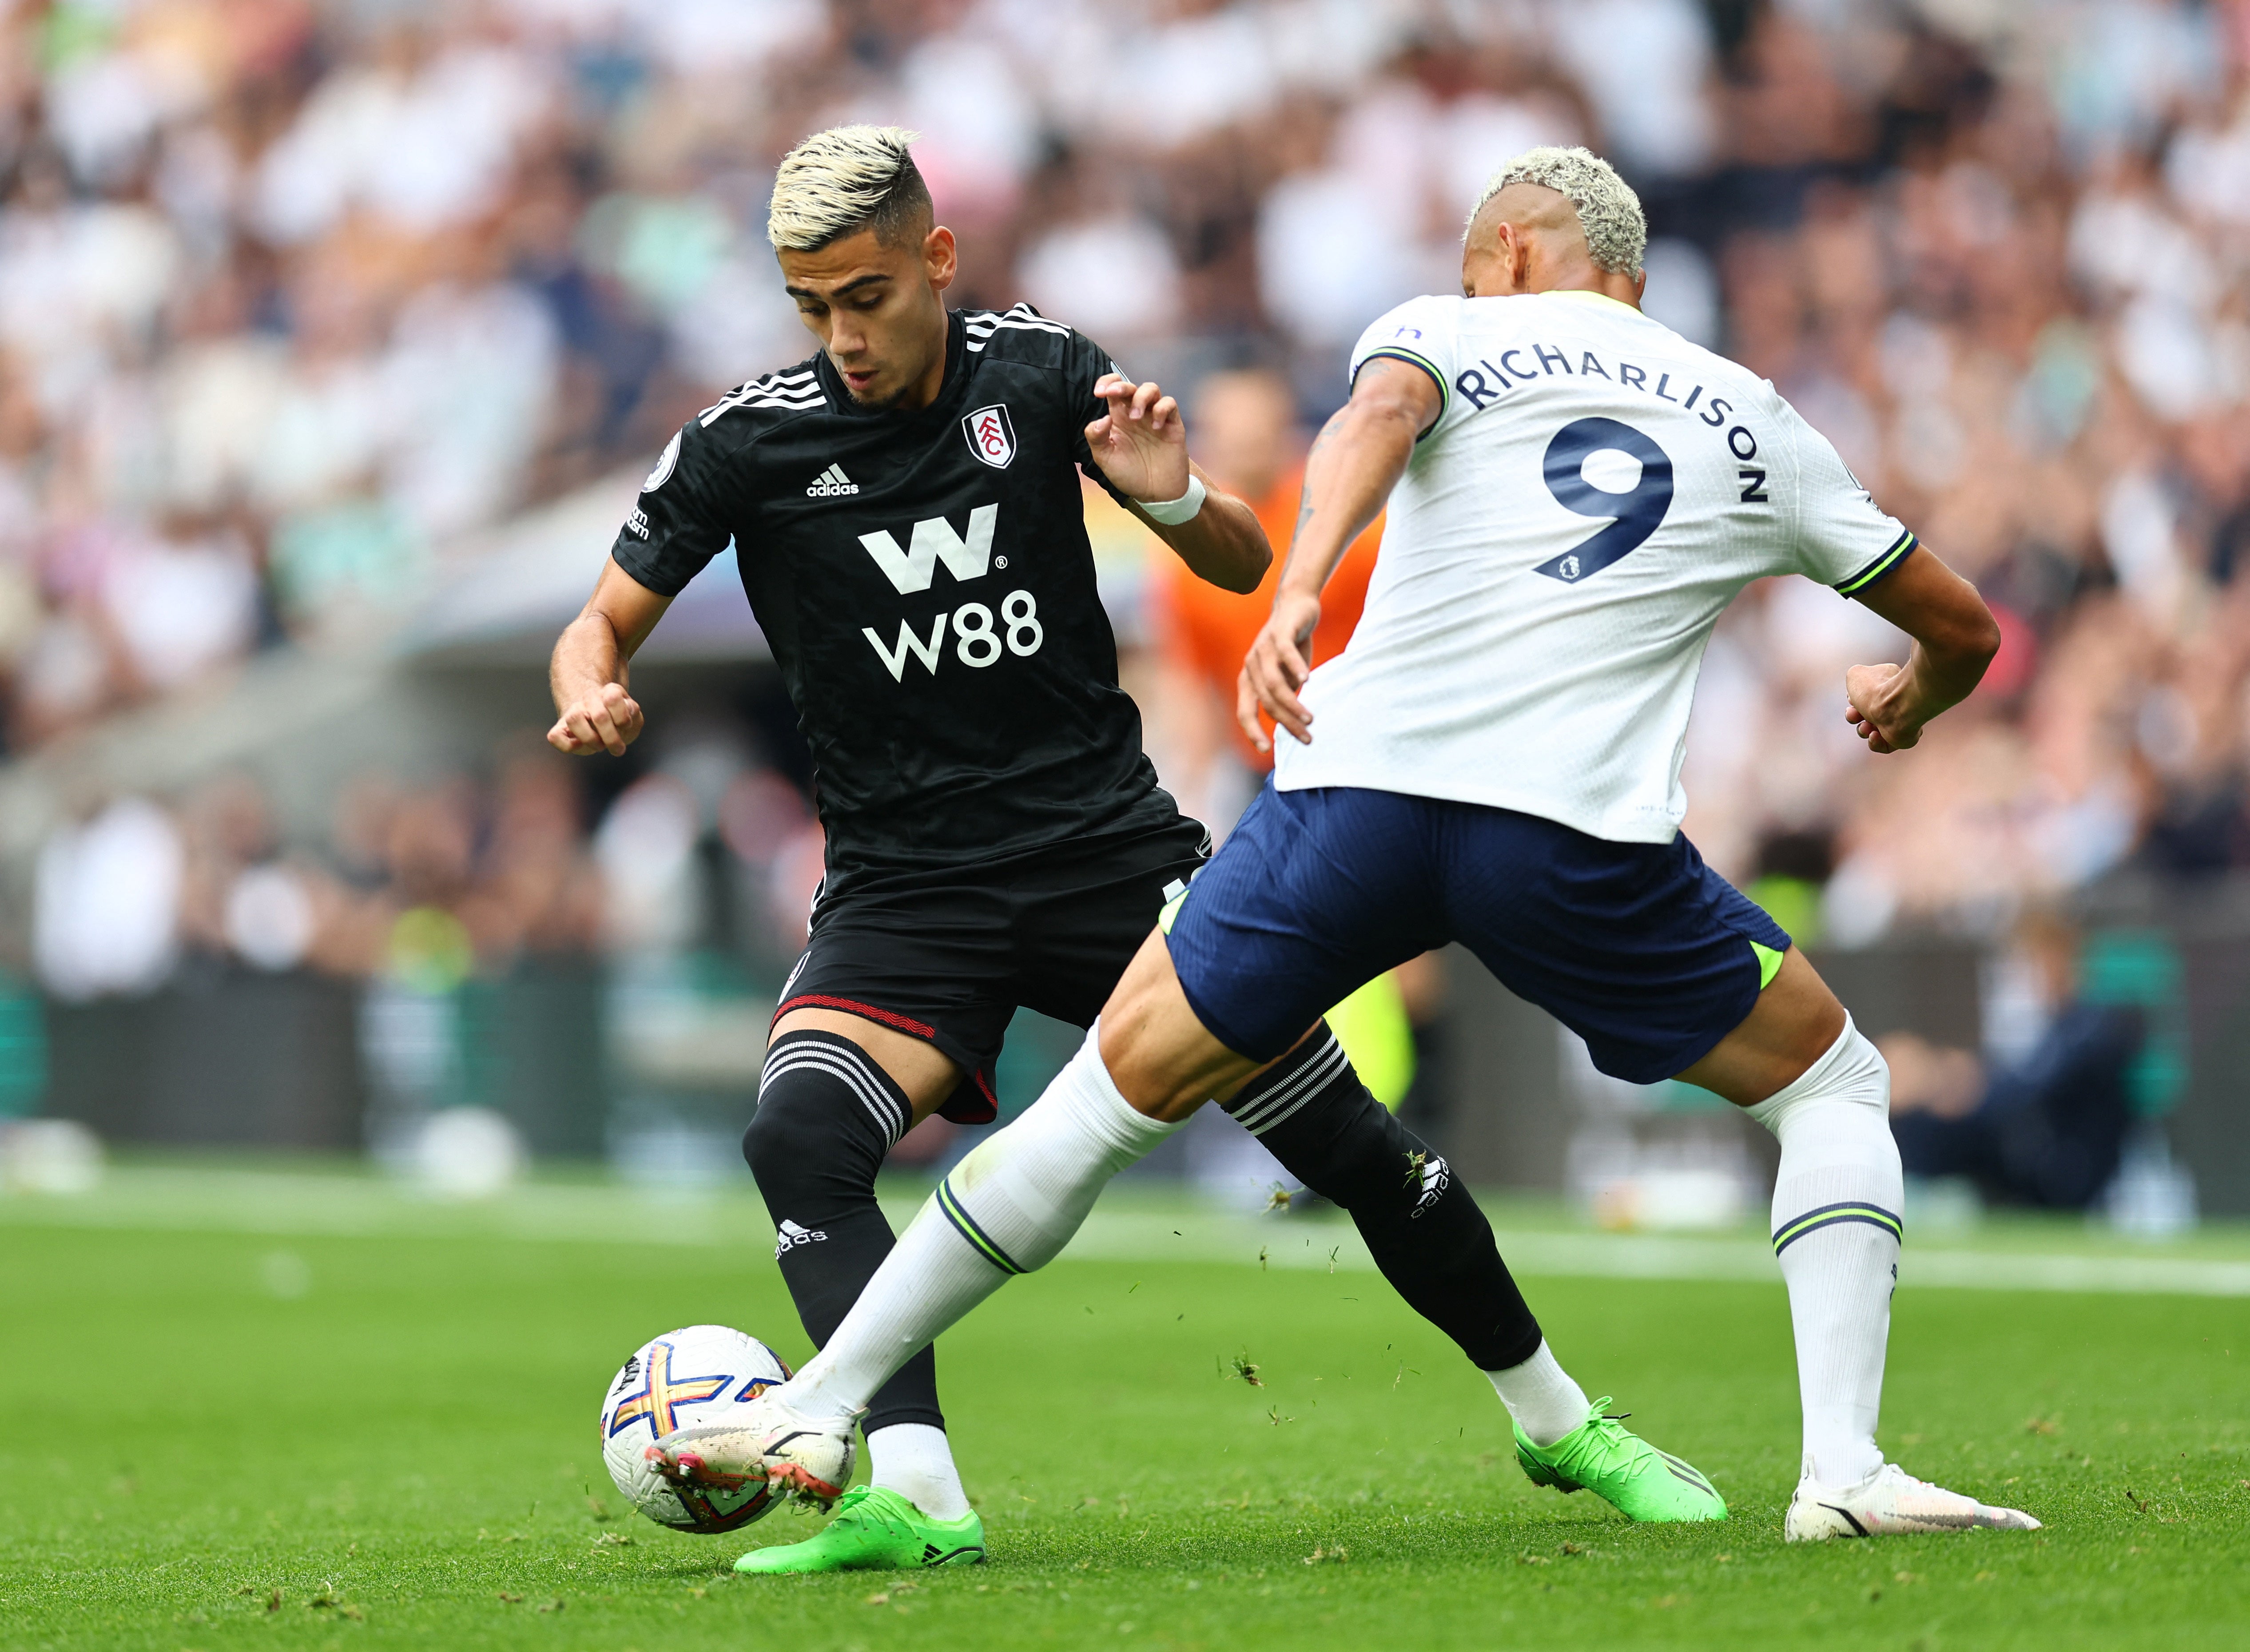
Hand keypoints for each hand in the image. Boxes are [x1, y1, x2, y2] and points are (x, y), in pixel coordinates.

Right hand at [548, 681, 643, 755]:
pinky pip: (554, 736)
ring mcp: (574, 711)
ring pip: (573, 719)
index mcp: (610, 692)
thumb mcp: (633, 716)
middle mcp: (590, 698)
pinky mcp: (561, 727)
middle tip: (618, 748)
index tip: (626, 726)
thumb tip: (624, 716)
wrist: (604, 724)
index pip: (613, 698)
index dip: (622, 718)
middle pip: (599, 716)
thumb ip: (632, 713)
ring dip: (590, 739)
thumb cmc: (620, 722)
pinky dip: (567, 745)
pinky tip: (580, 746)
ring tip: (599, 746)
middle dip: (611, 737)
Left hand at [1084, 372, 1189, 503]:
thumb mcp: (1105, 459)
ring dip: (1141, 397)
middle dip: (1121, 385)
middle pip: (1130, 386)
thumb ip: (1096, 438)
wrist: (1156, 494)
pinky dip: (1162, 409)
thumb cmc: (1129, 475)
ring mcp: (1154, 417)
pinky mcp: (1172, 424)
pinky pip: (1169, 403)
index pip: (1112, 390)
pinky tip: (1157, 427)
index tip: (1098, 393)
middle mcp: (1136, 414)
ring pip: (1151, 389)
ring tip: (1136, 417)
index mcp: (1118, 418)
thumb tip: (1102, 418)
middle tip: (1113, 394)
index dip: (1105, 383)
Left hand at [1236, 588, 1322, 752]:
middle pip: (1266, 702)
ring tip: (1310, 718)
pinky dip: (1295, 667)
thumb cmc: (1291, 646)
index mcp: (1249, 679)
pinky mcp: (1279, 632)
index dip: (1253, 731)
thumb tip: (1293, 723)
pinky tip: (1308, 680)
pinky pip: (1284, 653)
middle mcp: (1251, 665)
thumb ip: (1286, 696)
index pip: (1244, 711)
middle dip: (1286, 723)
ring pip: (1274, 683)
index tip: (1266, 750)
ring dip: (1292, 704)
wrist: (1296, 604)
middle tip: (1307, 738)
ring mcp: (1263, 648)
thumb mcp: (1287, 676)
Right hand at [1844, 662, 1919, 753]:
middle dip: (1854, 716)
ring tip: (1866, 726)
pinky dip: (1875, 742)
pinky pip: (1885, 745)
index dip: (1854, 699)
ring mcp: (1899, 719)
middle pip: (1866, 713)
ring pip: (1874, 730)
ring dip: (1863, 730)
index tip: (1851, 700)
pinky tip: (1875, 735)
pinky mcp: (1902, 737)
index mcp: (1887, 683)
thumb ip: (1855, 677)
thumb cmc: (1876, 690)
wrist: (1897, 706)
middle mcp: (1894, 700)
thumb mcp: (1855, 675)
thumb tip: (1860, 688)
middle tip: (1854, 714)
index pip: (1867, 694)